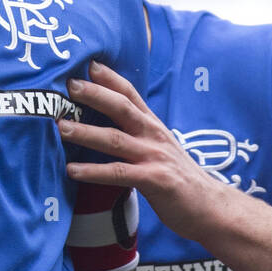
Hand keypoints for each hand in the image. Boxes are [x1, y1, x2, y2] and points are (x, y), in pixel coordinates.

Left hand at [59, 60, 227, 236]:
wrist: (210, 207)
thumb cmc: (179, 178)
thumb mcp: (159, 148)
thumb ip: (137, 134)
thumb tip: (108, 125)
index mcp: (153, 126)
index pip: (131, 94)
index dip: (111, 78)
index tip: (89, 64)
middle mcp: (153, 136)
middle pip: (122, 108)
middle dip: (95, 95)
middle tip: (69, 85)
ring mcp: (154, 157)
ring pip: (115, 139)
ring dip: (86, 132)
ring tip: (61, 127)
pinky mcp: (154, 180)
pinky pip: (118, 173)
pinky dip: (94, 172)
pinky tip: (72, 171)